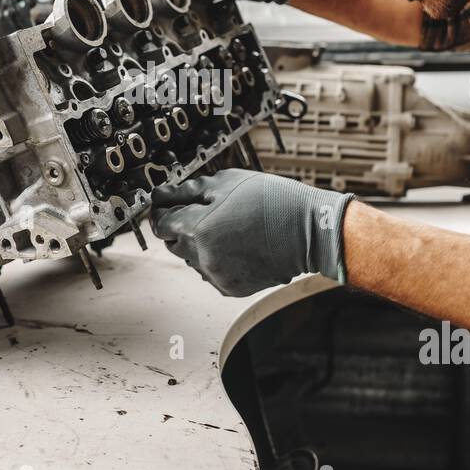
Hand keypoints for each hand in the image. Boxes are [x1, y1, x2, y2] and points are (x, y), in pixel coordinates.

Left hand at [149, 169, 352, 296]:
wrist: (309, 232)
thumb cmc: (273, 202)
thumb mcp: (227, 181)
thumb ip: (188, 190)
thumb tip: (163, 193)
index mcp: (198, 228)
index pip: (159, 223)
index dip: (161, 211)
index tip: (166, 205)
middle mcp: (203, 257)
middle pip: (171, 243)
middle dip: (179, 227)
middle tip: (200, 213)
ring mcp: (217, 275)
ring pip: (190, 259)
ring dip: (197, 244)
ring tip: (226, 228)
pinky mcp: (230, 287)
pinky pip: (210, 272)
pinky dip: (215, 260)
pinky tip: (236, 245)